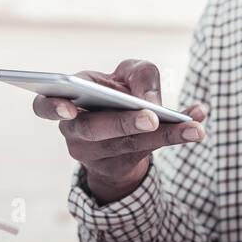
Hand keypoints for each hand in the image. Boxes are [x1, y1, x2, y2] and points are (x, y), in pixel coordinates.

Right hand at [31, 59, 205, 202]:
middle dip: (122, 123)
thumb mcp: (131, 73)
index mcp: (67, 99)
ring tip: (193, 126)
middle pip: (92, 130)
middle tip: (151, 118)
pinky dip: (176, 137)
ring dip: (163, 135)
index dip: (52, 107)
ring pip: (127, 145)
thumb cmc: (120, 91)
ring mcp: (94, 155)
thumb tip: (152, 102)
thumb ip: (141, 76)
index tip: (68, 108)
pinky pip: (147, 153)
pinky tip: (198, 127)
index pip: (44, 106)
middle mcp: (74, 131)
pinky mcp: (118, 168)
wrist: (126, 129)